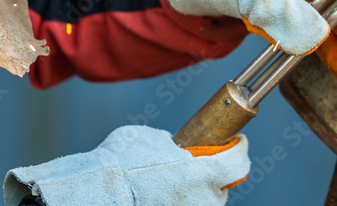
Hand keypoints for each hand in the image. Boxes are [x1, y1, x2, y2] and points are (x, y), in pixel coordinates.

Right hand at [4, 125, 248, 204]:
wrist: (97, 194)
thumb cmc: (121, 164)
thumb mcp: (151, 138)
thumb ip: (173, 143)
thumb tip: (176, 146)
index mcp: (204, 175)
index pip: (239, 162)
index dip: (238, 148)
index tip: (236, 141)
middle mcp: (204, 201)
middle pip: (222, 186)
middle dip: (211, 174)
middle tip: (194, 163)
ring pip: (204, 202)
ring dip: (195, 193)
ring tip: (171, 184)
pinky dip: (180, 203)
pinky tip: (161, 196)